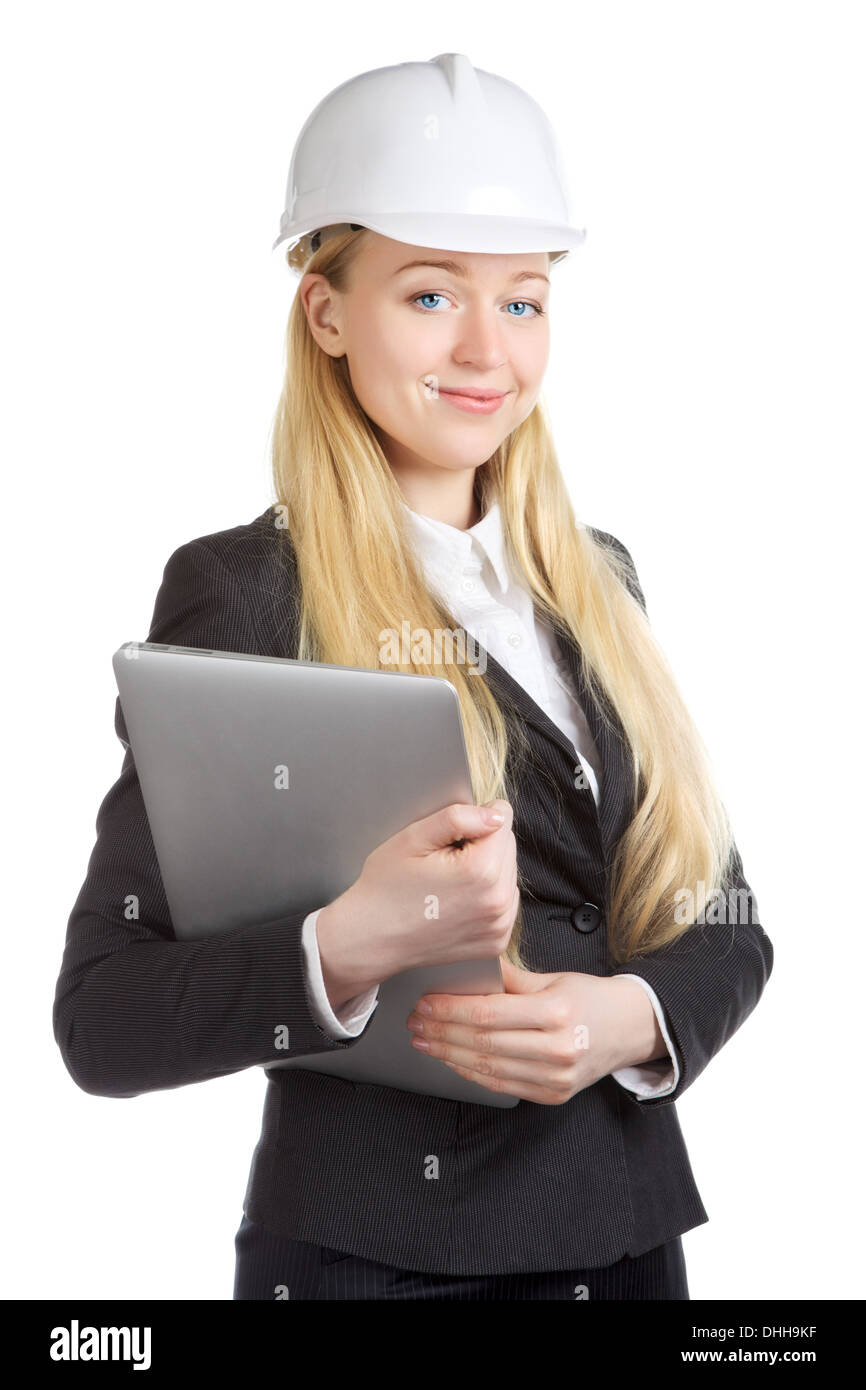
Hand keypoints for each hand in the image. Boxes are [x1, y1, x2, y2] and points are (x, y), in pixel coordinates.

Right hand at [316, 799, 518, 1010]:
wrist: (372, 938)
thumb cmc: (386, 888)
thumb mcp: (413, 838)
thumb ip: (458, 817)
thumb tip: (496, 813)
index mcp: (480, 870)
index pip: (502, 818)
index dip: (473, 819)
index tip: (449, 838)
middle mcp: (497, 901)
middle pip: (508, 846)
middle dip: (481, 845)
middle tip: (443, 862)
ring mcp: (499, 925)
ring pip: (508, 874)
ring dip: (487, 871)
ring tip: (448, 883)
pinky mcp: (496, 941)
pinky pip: (505, 902)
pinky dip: (487, 897)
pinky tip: (457, 901)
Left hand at [405, 960, 665, 1104]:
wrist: (630, 1029)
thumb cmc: (589, 998)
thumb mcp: (552, 978)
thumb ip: (508, 978)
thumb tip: (466, 969)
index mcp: (556, 1013)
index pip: (488, 1015)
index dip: (450, 1011)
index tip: (425, 1004)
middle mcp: (557, 1049)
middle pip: (483, 1043)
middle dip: (441, 1033)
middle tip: (416, 1022)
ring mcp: (555, 1078)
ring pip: (487, 1068)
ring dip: (449, 1055)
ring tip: (425, 1041)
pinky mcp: (552, 1095)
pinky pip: (501, 1085)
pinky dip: (470, 1072)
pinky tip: (451, 1058)